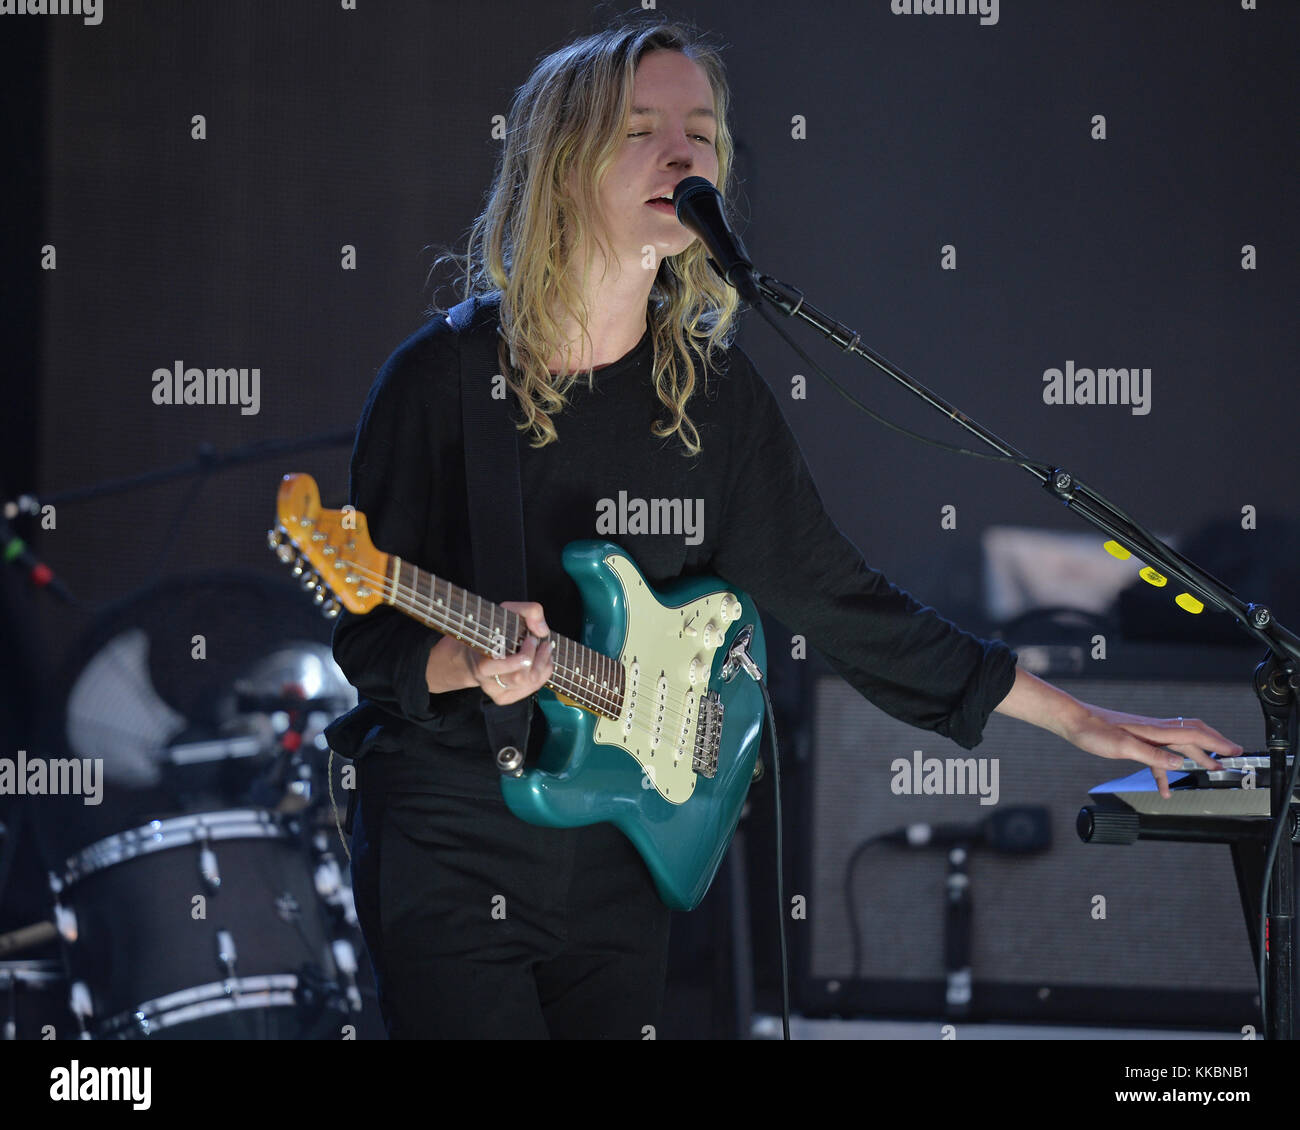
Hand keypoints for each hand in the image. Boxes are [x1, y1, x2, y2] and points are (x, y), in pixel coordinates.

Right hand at [462, 601, 553, 705]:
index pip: (497, 667)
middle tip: (543, 644)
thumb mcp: (508, 611)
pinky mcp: (505, 698)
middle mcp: (485, 679)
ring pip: (528, 684)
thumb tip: (543, 631)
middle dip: (538, 659)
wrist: (478, 652)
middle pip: (519, 678)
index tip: (532, 639)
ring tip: (545, 650)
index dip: (520, 658)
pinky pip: (532, 689)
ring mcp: (495, 691)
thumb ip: (529, 611)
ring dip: (544, 665)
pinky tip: (541, 662)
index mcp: (480, 659)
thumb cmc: (495, 631)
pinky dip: (543, 674)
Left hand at [1059, 702, 1243, 798]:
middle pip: (1192, 737)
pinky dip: (1164, 772)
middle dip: (1214, 746)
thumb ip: (1152, 755)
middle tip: (1232, 757)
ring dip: (1194, 758)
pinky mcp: (1135, 742)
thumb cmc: (1094, 731)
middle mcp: (1154, 730)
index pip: (1194, 734)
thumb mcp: (1123, 747)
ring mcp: (1146, 736)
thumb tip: (1179, 763)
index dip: (1217, 742)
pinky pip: (1157, 757)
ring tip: (1209, 770)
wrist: (1073, 722)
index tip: (1235, 750)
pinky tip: (1164, 789)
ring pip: (1177, 746)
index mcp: (1155, 730)